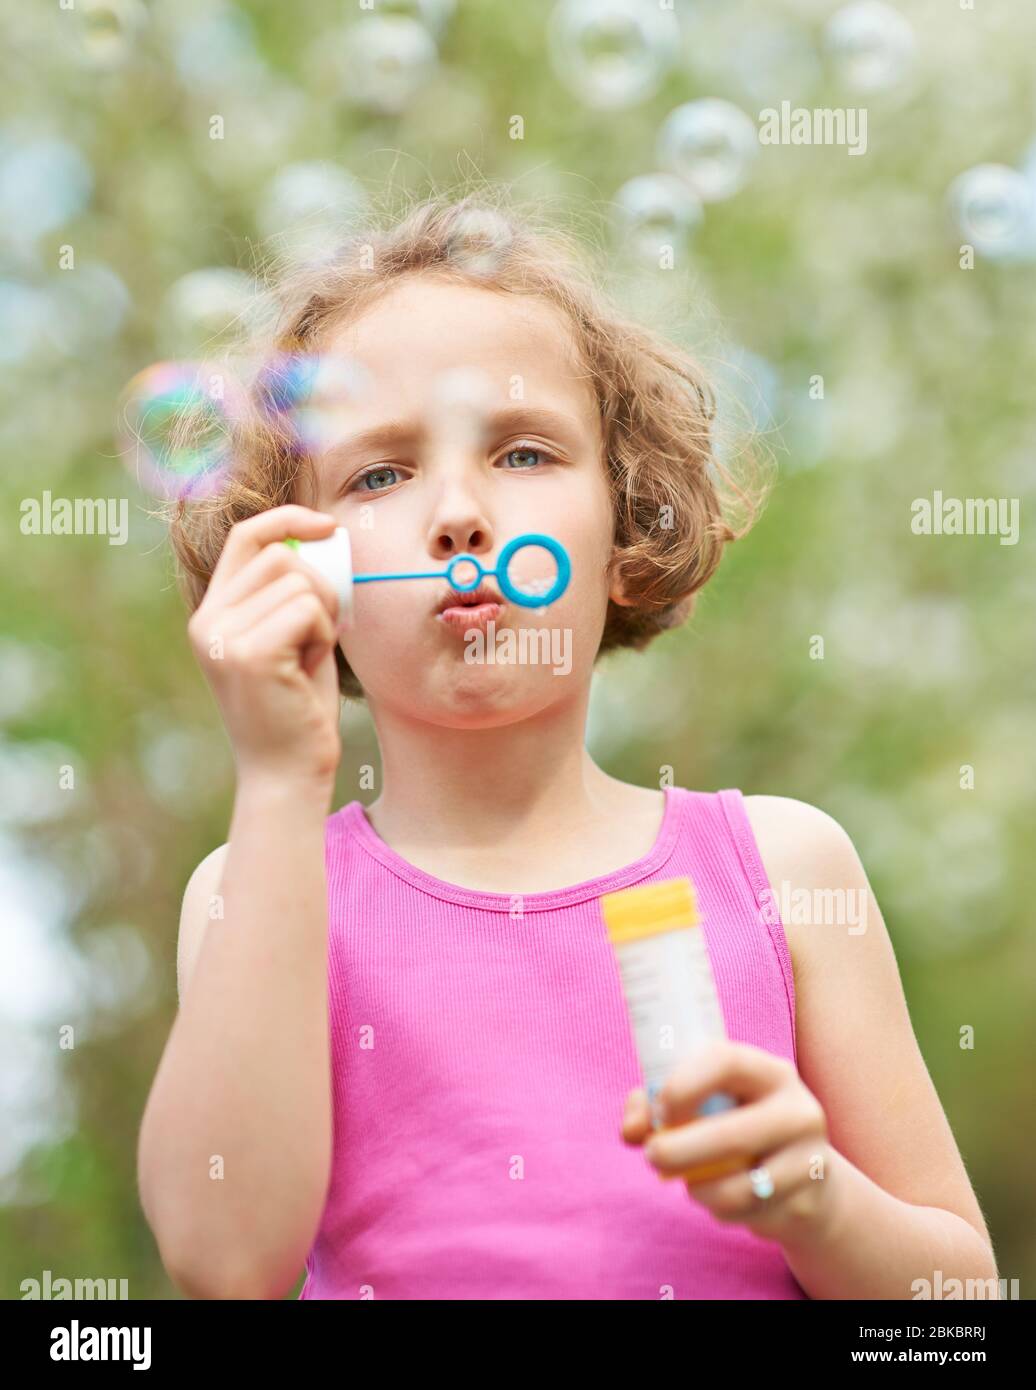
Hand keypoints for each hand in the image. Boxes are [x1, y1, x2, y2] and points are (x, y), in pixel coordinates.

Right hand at [187, 505, 344, 788]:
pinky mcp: (248, 653)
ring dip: (324, 616)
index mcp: (211, 614)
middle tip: (321, 633)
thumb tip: (321, 537)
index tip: (328, 526)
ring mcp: (222, 636)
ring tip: (310, 657)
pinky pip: (308, 609)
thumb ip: (291, 592)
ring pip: (300, 581)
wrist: (287, 773)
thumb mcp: (289, 639)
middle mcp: (207, 621)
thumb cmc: (298, 708)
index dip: (289, 519)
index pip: (246, 537)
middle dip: (320, 586)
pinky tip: (309, 668)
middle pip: (280, 555)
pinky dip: (323, 634)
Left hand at [621, 1039, 836, 1242]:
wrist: (806, 1177)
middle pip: (731, 1135)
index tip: (659, 1109)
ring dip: (697, 1188)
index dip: (683, 1085)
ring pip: (737, 1187)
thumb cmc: (738, 1124)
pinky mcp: (805, 1203)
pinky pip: (746, 1213)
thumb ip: (657, 1104)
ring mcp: (808, 1160)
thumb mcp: (706, 1102)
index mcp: (770, 1072)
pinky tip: (719, 1196)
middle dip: (678, 1150)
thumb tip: (629, 1129)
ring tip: (688, 1180)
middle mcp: (798, 1111)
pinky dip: (718, 1209)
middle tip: (650, 1154)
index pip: (725, 1062)